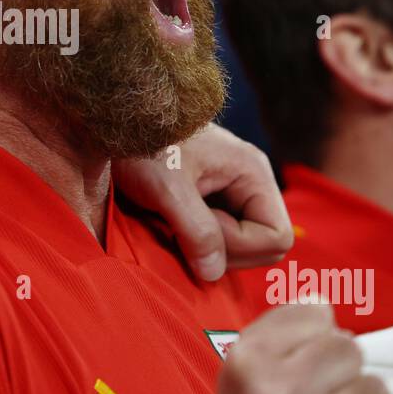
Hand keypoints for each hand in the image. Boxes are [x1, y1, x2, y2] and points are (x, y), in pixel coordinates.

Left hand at [112, 122, 292, 281]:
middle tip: (181, 230)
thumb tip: (214, 273)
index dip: (238, 245)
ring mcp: (234, 192)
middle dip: (225, 251)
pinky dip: (199, 241)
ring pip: (242, 245)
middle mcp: (251, 183)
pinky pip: (222, 237)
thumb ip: (196, 231)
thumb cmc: (142, 145)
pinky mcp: (213, 200)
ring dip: (208, 247)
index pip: (276, 237)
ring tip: (174, 225)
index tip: (195, 225)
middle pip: (265, 246)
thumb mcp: (167, 188)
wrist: (116, 120)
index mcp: (253, 173)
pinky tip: (173, 225)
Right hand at [212, 304, 392, 393]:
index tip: (302, 357)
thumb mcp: (244, 367)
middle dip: (339, 370)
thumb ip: (278, 328)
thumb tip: (323, 305)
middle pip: (349, 348)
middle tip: (318, 393)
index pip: (315, 315)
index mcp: (249, 364)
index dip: (314, 337)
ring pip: (376, 389)